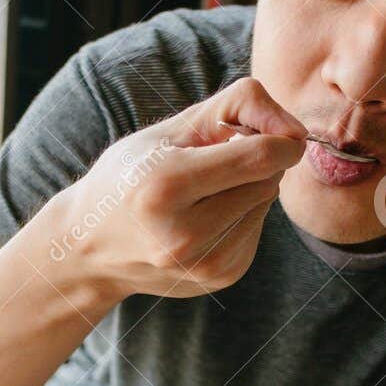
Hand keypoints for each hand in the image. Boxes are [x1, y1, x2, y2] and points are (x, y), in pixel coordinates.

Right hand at [54, 77, 305, 300]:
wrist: (90, 246)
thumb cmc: (131, 175)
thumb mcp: (169, 128)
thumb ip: (236, 107)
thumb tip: (296, 131)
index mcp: (165, 186)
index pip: (259, 157)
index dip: (281, 138)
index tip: (278, 131)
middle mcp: (185, 234)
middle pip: (267, 180)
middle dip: (259, 159)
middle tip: (221, 156)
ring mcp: (205, 264)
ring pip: (265, 204)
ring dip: (250, 187)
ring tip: (205, 190)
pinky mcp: (221, 277)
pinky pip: (257, 228)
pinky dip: (242, 214)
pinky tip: (206, 216)